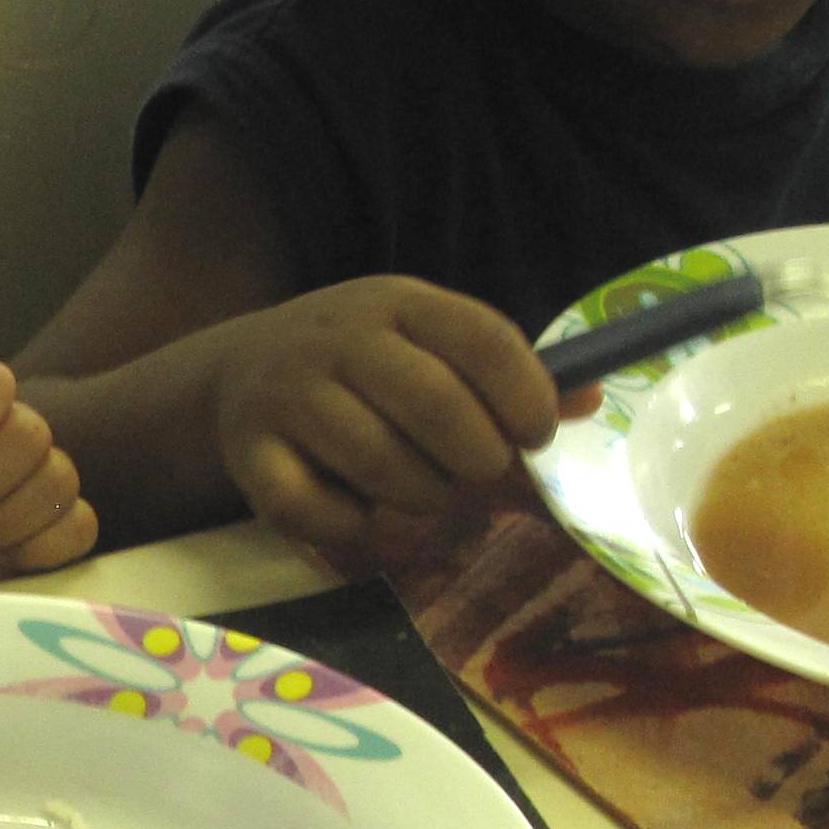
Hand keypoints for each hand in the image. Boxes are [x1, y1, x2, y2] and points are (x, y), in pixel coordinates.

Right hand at [205, 278, 565, 564]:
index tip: (534, 435)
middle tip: (480, 473)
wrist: (237, 373)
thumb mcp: (425, 343)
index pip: (483, 340)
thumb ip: (501, 373)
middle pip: (437, 406)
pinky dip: (353, 526)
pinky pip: (317, 511)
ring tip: (424, 492)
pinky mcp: (250, 453)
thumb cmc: (360, 364)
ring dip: (422, 498)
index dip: (526, 396)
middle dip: (478, 459)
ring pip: (381, 465)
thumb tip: (590, 402)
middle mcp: (340, 338)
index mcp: (398, 301)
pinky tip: (360, 510)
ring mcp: (289, 394)